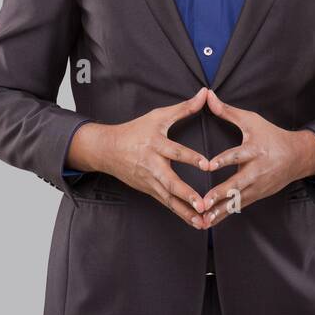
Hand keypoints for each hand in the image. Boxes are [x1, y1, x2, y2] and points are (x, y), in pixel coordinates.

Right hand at [75, 87, 213, 228]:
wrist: (107, 149)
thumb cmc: (136, 130)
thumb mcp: (158, 116)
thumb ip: (185, 107)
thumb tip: (206, 93)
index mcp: (155, 144)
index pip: (175, 151)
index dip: (191, 158)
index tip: (206, 165)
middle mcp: (152, 165)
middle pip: (170, 182)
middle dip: (186, 194)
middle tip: (202, 204)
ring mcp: (149, 180)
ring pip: (168, 198)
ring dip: (185, 210)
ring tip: (203, 220)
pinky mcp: (149, 190)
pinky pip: (166, 204)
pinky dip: (180, 213)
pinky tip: (195, 222)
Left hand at [198, 88, 314, 228]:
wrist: (297, 157)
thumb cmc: (270, 135)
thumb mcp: (251, 121)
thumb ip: (227, 111)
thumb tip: (208, 95)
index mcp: (255, 150)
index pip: (238, 155)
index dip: (223, 160)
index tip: (208, 165)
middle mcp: (257, 171)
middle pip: (237, 184)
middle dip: (220, 194)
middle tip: (203, 201)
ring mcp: (257, 186)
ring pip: (236, 201)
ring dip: (219, 210)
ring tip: (202, 219)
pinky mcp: (256, 196)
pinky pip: (238, 207)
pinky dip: (224, 215)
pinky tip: (208, 222)